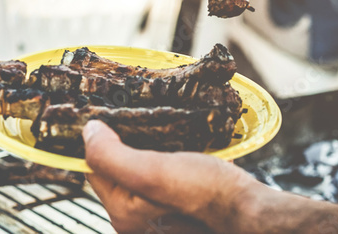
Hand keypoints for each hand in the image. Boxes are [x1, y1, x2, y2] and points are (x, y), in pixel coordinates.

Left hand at [83, 120, 261, 232]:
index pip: (96, 168)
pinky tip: (184, 149)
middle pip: (120, 170)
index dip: (103, 140)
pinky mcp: (180, 212)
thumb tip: (88, 132)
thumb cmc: (207, 194)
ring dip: (152, 150)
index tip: (115, 116)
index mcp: (123, 214)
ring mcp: (160, 218)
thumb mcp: (152, 171)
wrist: (249, 211)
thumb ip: (112, 155)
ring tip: (165, 130)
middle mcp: (137, 221)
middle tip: (144, 119)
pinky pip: (165, 180)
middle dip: (129, 144)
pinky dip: (171, 161)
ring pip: (144, 173)